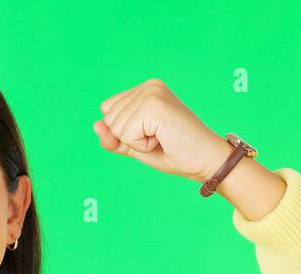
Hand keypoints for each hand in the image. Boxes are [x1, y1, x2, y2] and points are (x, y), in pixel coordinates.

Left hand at [93, 78, 228, 182]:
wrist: (205, 161)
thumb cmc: (175, 153)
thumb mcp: (135, 146)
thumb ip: (113, 137)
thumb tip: (96, 124)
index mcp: (145, 89)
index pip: (107, 110)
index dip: (123, 132)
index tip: (152, 134)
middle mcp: (148, 86)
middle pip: (109, 119)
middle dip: (130, 139)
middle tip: (160, 139)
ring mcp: (152, 93)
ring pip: (116, 127)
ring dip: (137, 143)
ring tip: (162, 139)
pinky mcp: (154, 106)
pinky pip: (126, 134)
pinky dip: (142, 146)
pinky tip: (163, 139)